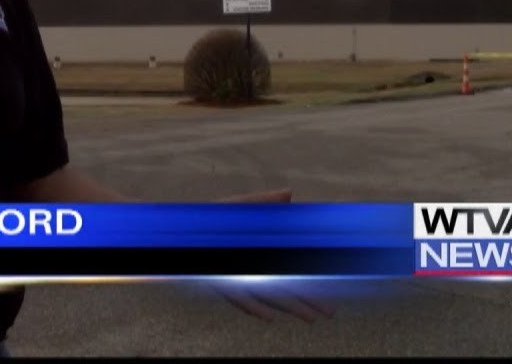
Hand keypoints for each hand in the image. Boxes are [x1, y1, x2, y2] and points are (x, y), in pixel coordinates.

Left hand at [210, 187, 333, 321]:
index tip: (331, 290)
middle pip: (285, 288)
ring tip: (310, 317)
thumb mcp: (241, 205)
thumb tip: (289, 194)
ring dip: (289, 307)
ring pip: (267, 296)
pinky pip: (237, 296)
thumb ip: (264, 201)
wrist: (180, 228)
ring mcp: (236, 277)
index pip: (291, 271)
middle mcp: (251, 270)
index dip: (311, 281)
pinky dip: (253, 305)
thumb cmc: (211, 218)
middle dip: (309, 300)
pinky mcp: (219, 280)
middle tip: (330, 311)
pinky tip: (268, 316)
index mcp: (261, 255)